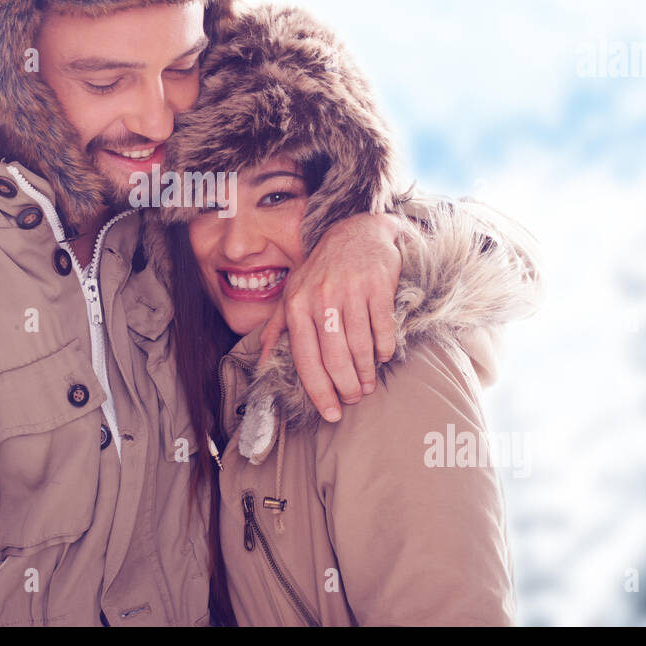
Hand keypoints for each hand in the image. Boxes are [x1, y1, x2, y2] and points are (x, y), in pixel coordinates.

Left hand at [258, 212, 403, 421]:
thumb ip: (276, 328)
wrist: (358, 232)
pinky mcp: (377, 285)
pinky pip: (382, 328)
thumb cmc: (322, 270)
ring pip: (359, 347)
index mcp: (296, 305)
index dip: (318, 390)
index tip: (330, 413)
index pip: (305, 358)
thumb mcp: (292, 292)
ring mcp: (350, 291)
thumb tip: (261, 363)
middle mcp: (320, 298)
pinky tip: (384, 355)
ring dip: (366, 372)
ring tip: (368, 383)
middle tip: (353, 398)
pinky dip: (384, 348)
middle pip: (334, 358)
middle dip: (345, 386)